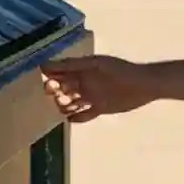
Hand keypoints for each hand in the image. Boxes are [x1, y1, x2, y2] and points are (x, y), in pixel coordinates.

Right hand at [40, 55, 155, 123]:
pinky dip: (76, 118)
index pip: (59, 70)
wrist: (143, 85)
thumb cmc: (118, 71)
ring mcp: (91, 96)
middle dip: (54, 91)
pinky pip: (83, 115)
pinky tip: (69, 120)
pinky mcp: (99, 109)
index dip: (49, 74)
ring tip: (61, 107)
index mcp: (82, 69)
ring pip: (70, 102)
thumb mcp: (94, 64)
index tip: (40, 78)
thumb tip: (47, 65)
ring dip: (63, 105)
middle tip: (52, 94)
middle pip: (62, 87)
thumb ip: (72, 65)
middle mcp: (84, 82)